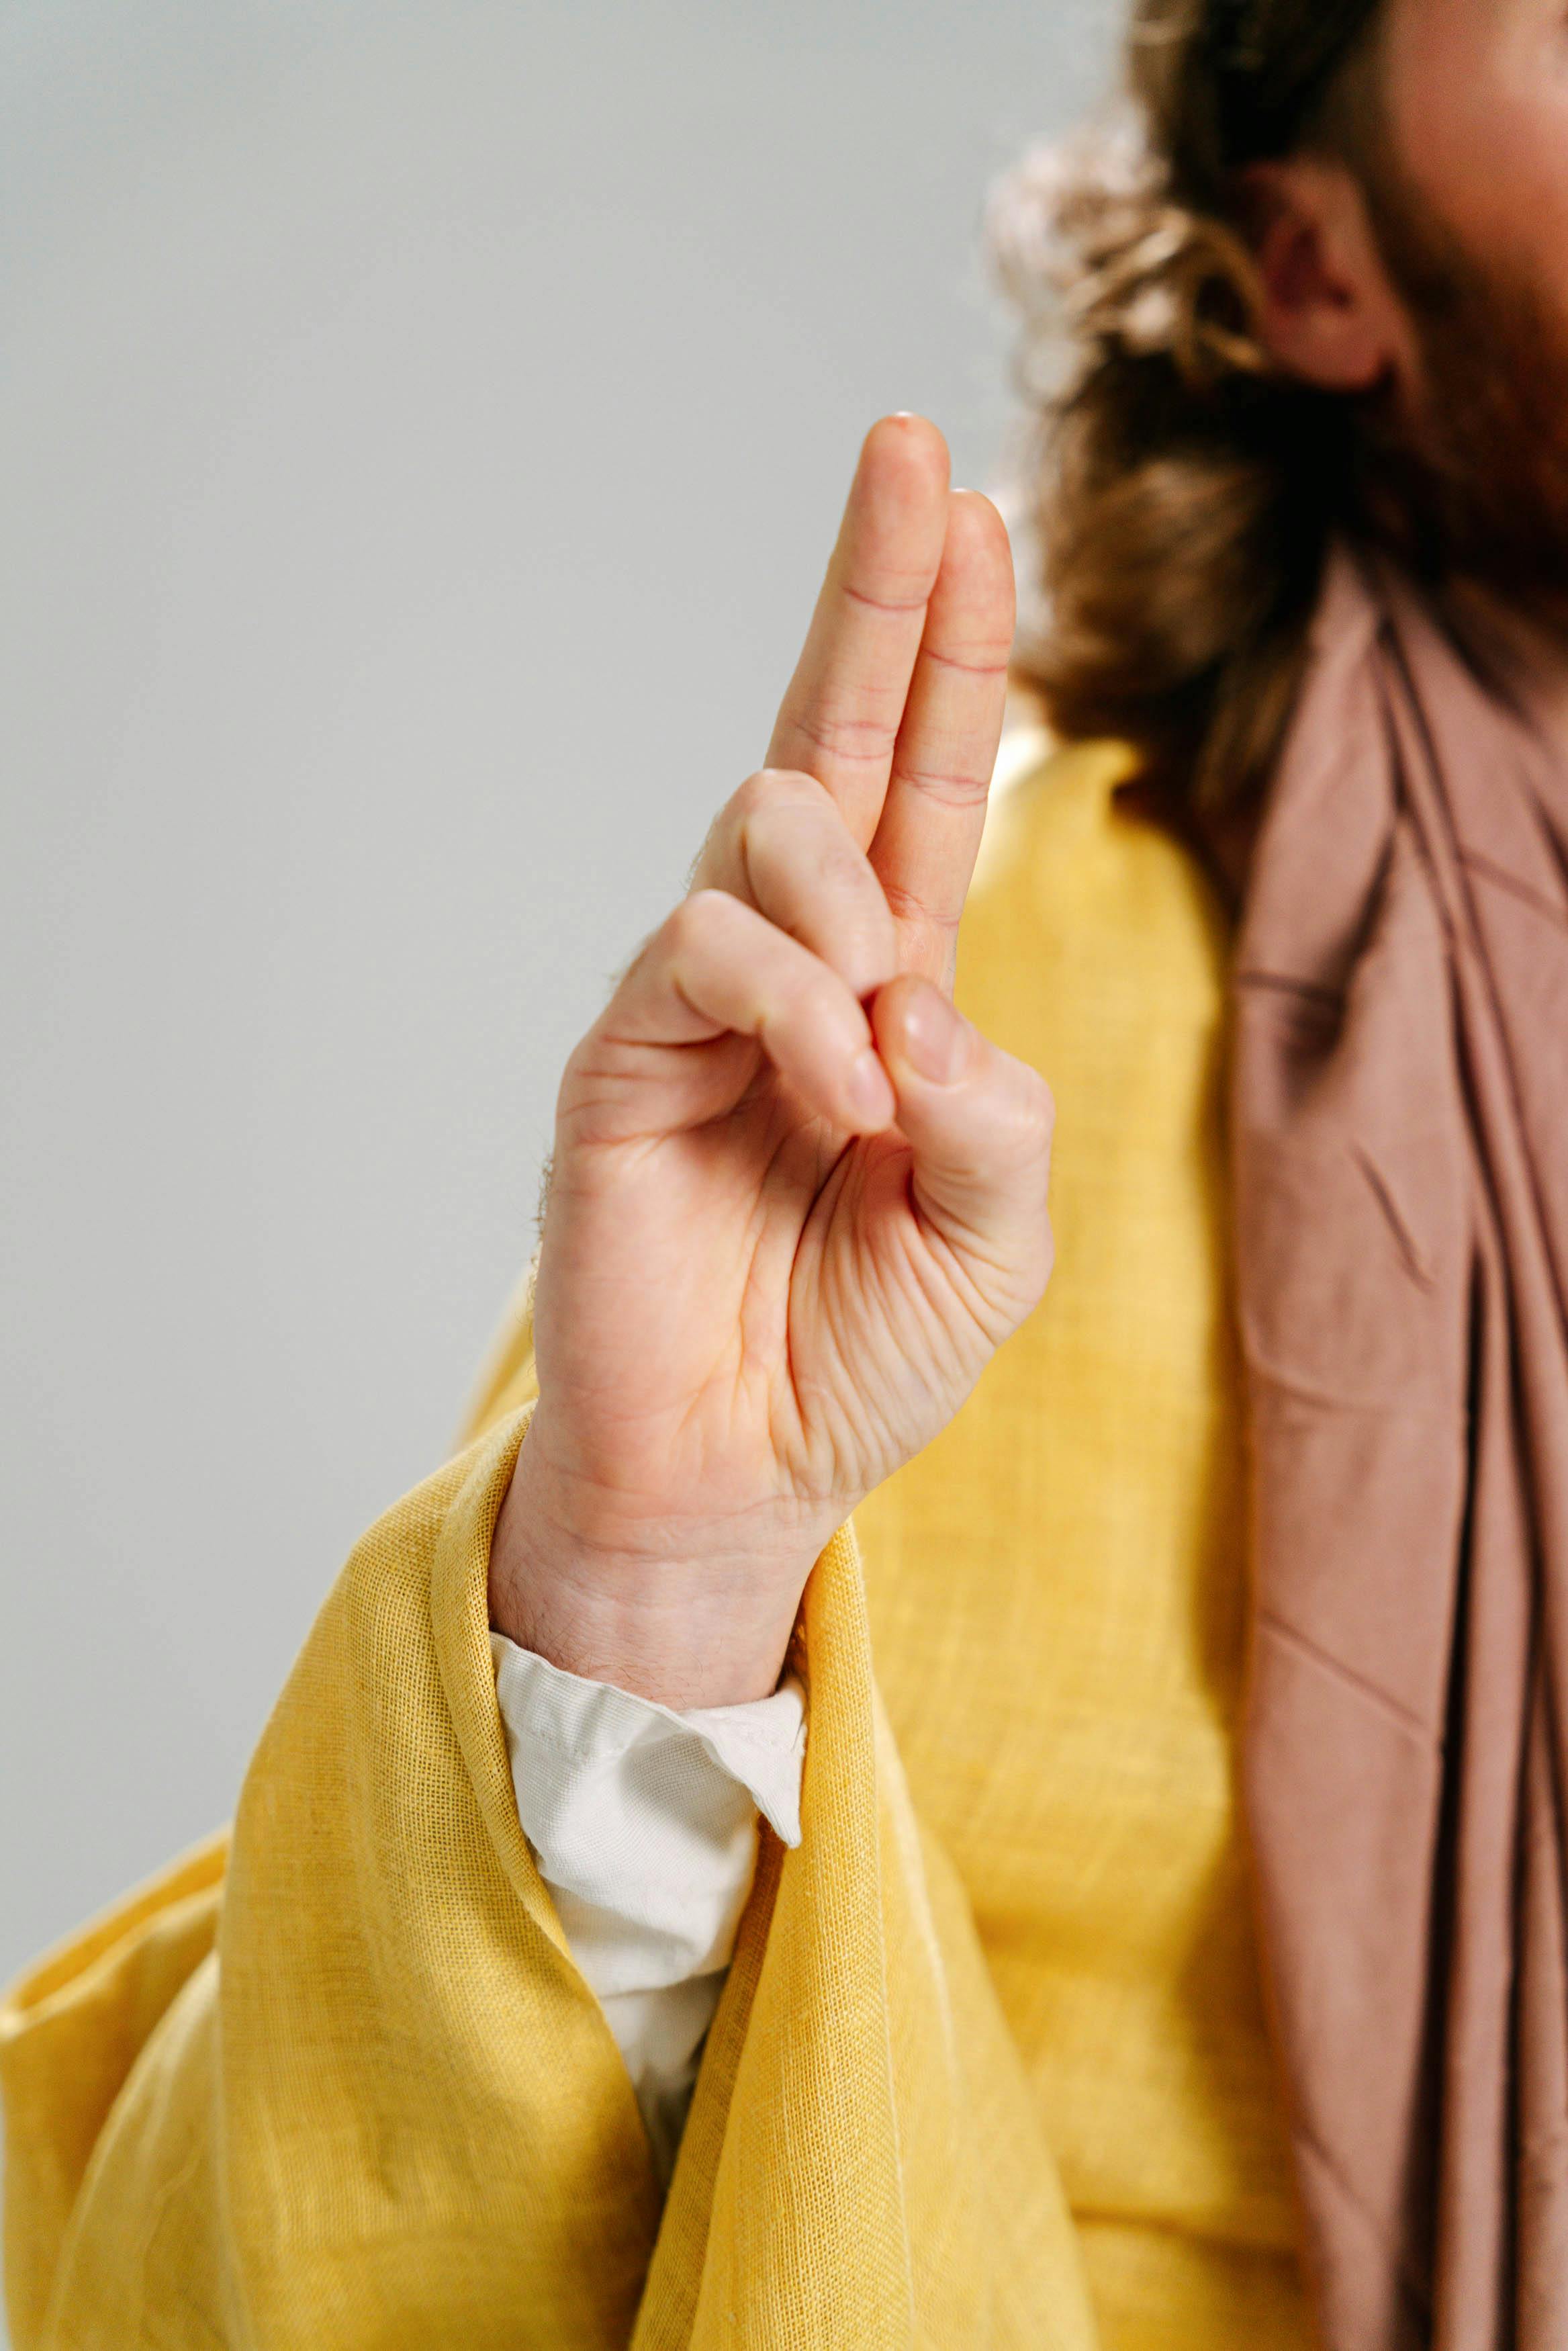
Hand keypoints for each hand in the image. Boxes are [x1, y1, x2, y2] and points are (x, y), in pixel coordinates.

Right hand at [488, 416, 1053, 1706]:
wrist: (739, 1471)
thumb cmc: (863, 1350)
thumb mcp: (996, 1237)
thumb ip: (995, 1112)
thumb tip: (919, 989)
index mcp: (893, 983)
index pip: (924, 779)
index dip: (955, 648)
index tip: (981, 508)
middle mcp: (795, 961)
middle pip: (830, 732)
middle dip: (878, 589)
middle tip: (911, 442)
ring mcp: (701, 998)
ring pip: (769, 828)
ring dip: (851, 911)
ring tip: (873, 1065)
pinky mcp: (623, 1053)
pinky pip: (711, 953)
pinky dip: (796, 1011)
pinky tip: (835, 1099)